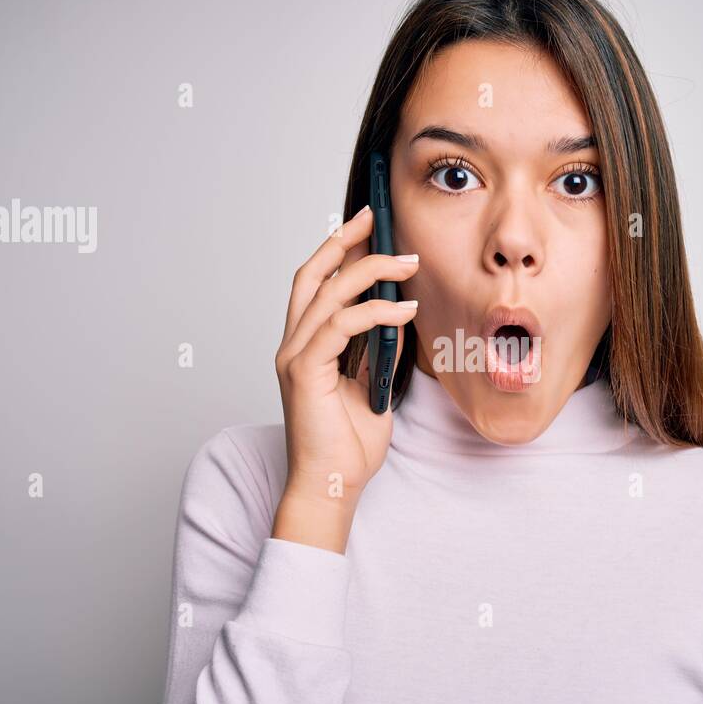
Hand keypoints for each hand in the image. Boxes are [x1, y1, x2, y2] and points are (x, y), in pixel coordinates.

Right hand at [272, 206, 418, 548]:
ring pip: (329, 293)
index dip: (338, 250)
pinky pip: (341, 325)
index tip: (368, 225)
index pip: (317, 284)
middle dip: (344, 241)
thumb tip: (398, 315)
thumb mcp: (372, 387)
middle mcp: (293, 344)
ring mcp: (295, 356)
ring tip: (409, 265)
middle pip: (312, 275)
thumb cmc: (348, 446)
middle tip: (376, 217)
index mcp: (306, 346)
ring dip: (372, 272)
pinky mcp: (304, 371)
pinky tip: (405, 311)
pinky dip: (375, 312)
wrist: (332, 486)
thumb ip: (377, 351)